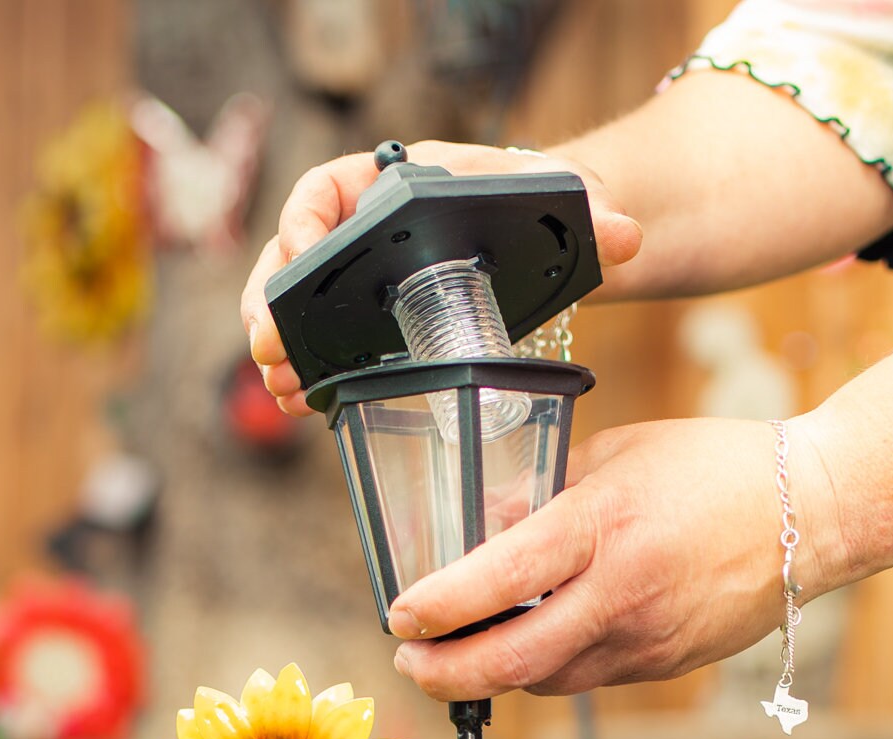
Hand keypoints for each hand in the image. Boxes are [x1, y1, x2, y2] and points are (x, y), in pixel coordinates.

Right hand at [241, 141, 642, 415]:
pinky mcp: (375, 320)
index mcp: (398, 183)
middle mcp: (368, 227)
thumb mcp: (566, 201)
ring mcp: (366, 277)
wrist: (548, 235)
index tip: (299, 252)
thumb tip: (626, 235)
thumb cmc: (544, 204)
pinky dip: (311, 370)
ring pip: (303, 305)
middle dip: (274, 299)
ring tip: (277, 384)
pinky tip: (301, 403)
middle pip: (296, 256)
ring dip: (282, 344)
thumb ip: (592, 214)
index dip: (304, 219)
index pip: (328, 188)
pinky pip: (328, 342)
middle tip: (266, 343)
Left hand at [387, 417, 840, 700]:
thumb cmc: (714, 468)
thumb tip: (478, 533)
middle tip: (411, 664)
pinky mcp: (665, 666)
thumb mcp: (618, 453)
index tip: (399, 618)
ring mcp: (648, 641)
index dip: (438, 609)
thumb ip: (542, 496)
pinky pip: (586, 678)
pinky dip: (546, 667)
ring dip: (493, 675)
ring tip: (460, 651)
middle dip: (445, 674)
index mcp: (605, 526)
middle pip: (511, 662)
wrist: (815, 515)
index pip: (499, 579)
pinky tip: (530, 640)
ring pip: (544, 681)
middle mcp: (624, 594)